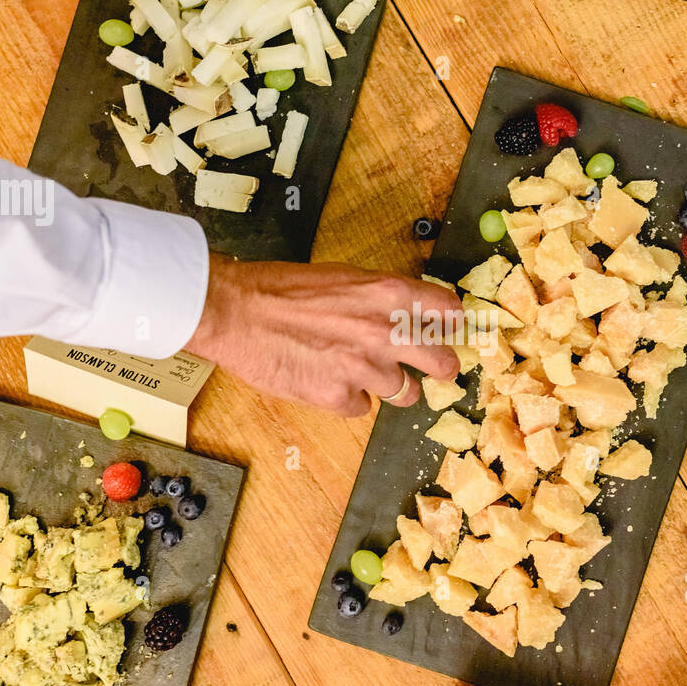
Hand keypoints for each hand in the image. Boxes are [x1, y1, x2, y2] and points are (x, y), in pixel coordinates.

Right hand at [185, 254, 463, 416]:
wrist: (237, 312)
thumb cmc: (282, 289)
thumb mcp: (344, 278)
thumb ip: (381, 298)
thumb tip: (407, 314)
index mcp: (390, 294)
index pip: (449, 312)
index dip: (450, 324)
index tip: (447, 331)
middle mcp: (386, 332)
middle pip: (443, 362)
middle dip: (438, 367)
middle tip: (431, 369)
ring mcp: (365, 368)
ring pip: (405, 392)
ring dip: (389, 385)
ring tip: (358, 371)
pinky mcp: (339, 398)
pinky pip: (364, 407)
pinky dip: (350, 399)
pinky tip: (328, 380)